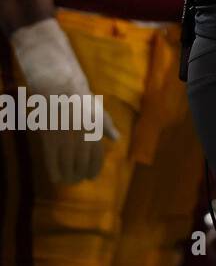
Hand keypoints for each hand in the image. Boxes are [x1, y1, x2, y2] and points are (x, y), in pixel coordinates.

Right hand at [10, 18, 118, 183]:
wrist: (58, 85)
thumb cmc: (79, 98)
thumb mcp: (96, 109)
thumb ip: (106, 125)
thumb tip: (117, 138)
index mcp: (94, 126)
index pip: (96, 153)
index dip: (94, 167)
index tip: (92, 177)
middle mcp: (81, 131)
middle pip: (82, 159)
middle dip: (81, 173)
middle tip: (80, 180)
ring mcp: (64, 133)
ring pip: (67, 160)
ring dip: (69, 174)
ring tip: (69, 180)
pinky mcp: (49, 134)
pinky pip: (51, 156)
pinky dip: (54, 169)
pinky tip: (56, 177)